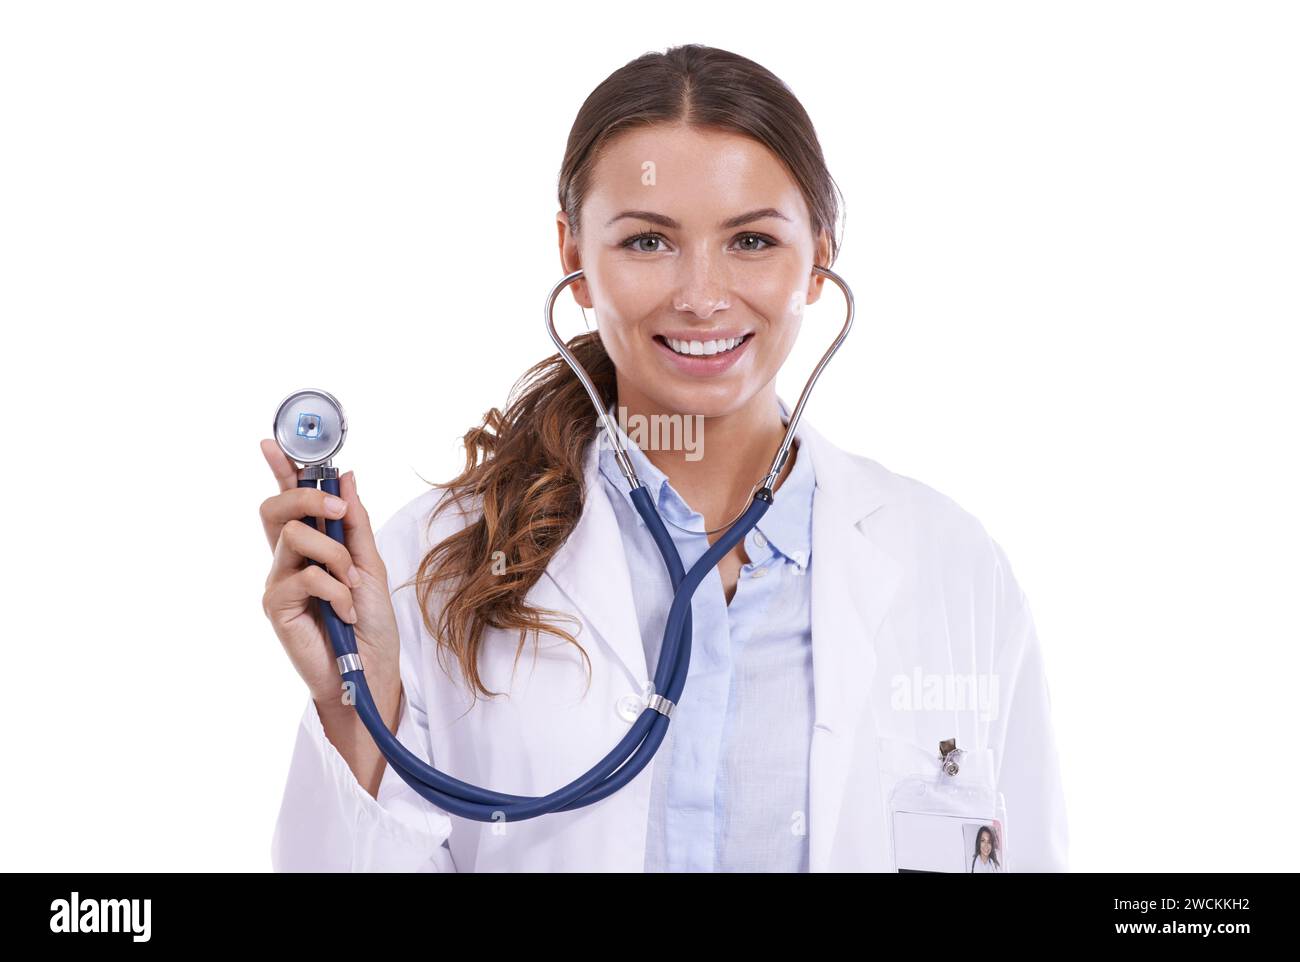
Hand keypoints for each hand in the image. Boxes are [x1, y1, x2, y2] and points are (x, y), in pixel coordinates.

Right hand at [258, 440, 399, 709]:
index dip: (278, 470)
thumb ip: (355, 523)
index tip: (271, 443)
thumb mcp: (370, 565)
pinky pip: (304, 576)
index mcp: (309, 547)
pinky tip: (345, 613)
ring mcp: (278, 582)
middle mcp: (286, 560)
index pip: (288, 501)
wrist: (370, 672)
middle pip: (275, 508)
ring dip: (335, 557)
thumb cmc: (370, 624)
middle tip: (338, 513)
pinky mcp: (275, 606)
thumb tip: (346, 477)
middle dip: (309, 499)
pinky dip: (335, 590)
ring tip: (352, 587)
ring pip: (294, 537)